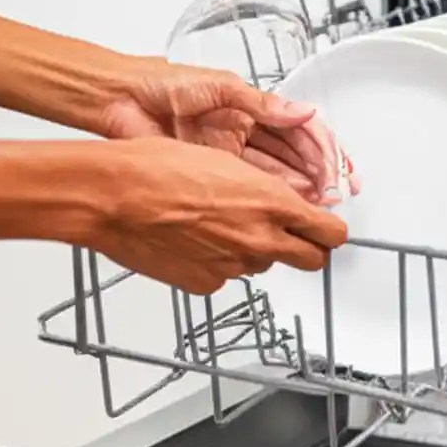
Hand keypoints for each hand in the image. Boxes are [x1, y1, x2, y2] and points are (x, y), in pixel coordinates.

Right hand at [91, 137, 347, 293]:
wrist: (115, 195)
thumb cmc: (159, 168)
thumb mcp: (227, 163)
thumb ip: (262, 191)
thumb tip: (277, 203)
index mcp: (272, 203)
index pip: (330, 232)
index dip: (330, 231)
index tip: (327, 229)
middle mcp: (260, 238)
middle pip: (313, 260)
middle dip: (308, 249)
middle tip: (294, 237)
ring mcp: (235, 265)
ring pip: (264, 264)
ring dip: (255, 250)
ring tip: (220, 226)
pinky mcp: (207, 283)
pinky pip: (226, 276)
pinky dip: (218, 263)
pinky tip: (194, 241)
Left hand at [99, 57, 358, 204]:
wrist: (119, 100)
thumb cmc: (161, 83)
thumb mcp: (219, 86)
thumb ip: (262, 103)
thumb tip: (301, 111)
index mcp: (251, 108)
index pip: (299, 130)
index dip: (322, 147)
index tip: (337, 165)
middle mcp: (245, 133)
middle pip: (293, 156)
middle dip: (318, 173)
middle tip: (333, 191)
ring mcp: (229, 155)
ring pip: (275, 175)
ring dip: (299, 189)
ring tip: (316, 201)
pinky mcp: (212, 174)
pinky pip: (248, 188)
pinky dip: (270, 198)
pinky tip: (286, 206)